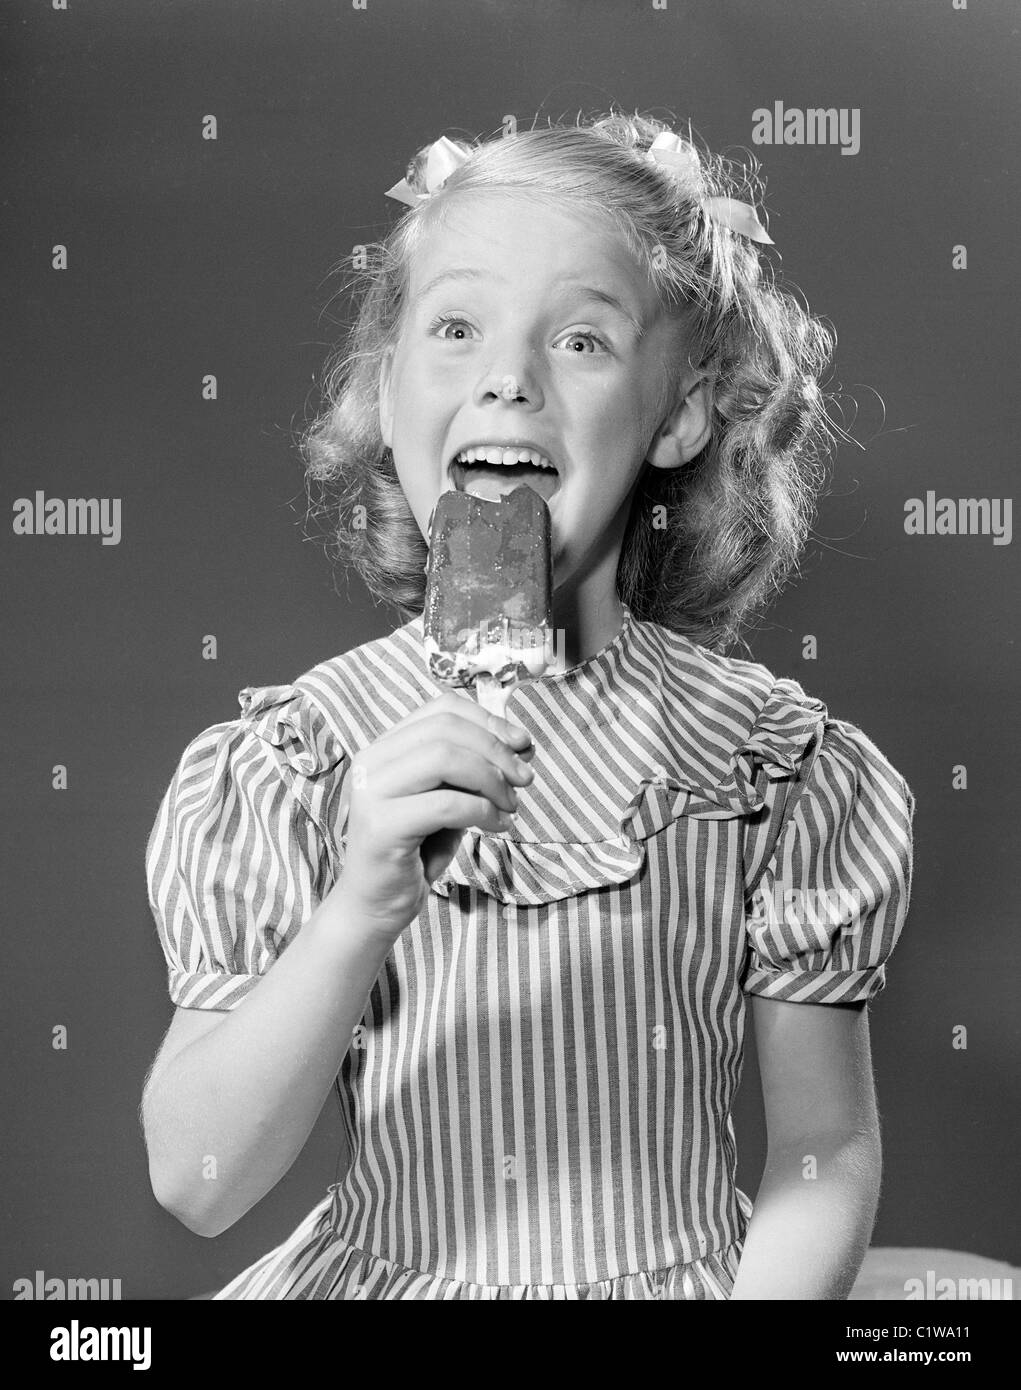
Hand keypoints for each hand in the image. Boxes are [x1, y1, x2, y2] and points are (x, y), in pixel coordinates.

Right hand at [330, 691, 533, 940]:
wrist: (376, 906)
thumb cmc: (416, 851)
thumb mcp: (449, 800)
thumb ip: (472, 771)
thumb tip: (521, 745)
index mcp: (385, 747)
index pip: (440, 709)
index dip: (488, 720)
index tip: (523, 744)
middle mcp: (371, 761)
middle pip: (445, 729)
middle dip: (496, 750)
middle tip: (525, 779)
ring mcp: (371, 792)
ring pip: (444, 758)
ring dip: (491, 779)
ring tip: (511, 806)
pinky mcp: (380, 826)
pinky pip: (446, 804)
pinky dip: (483, 811)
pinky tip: (498, 826)